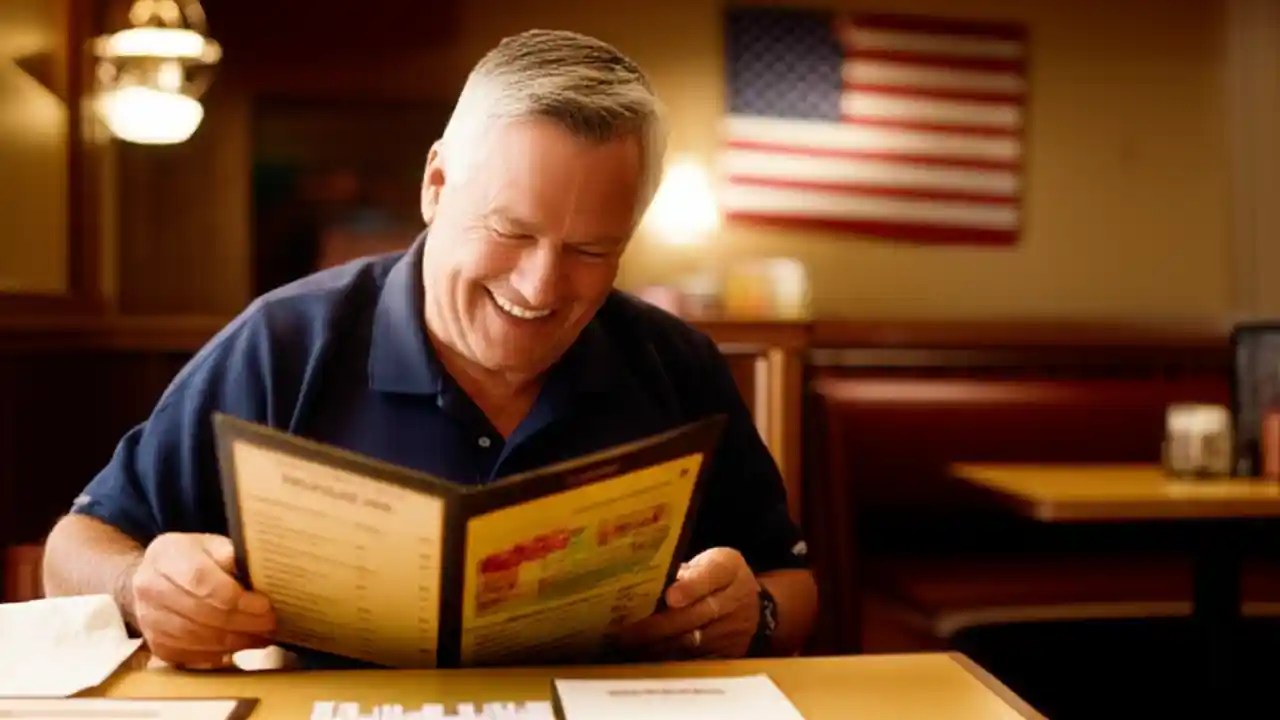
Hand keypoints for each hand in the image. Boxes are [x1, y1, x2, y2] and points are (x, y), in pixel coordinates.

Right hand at [129, 533, 275, 668]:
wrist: (157, 580)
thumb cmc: (195, 559)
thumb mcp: (214, 546)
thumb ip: (234, 557)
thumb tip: (263, 576)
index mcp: (165, 555)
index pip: (202, 580)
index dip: (237, 598)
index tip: (265, 605)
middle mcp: (149, 588)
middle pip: (202, 613)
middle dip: (243, 622)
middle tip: (270, 624)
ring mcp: (149, 619)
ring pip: (198, 638)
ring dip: (235, 641)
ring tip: (261, 636)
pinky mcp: (156, 645)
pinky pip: (192, 656)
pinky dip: (220, 654)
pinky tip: (240, 646)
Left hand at [617, 547, 759, 659]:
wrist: (751, 603)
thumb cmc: (717, 577)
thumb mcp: (706, 562)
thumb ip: (681, 571)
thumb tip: (645, 583)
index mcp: (728, 568)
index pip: (711, 575)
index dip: (690, 587)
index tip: (669, 597)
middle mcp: (736, 599)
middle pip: (696, 615)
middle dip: (658, 625)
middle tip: (627, 632)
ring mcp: (735, 630)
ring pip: (693, 641)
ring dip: (659, 645)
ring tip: (630, 646)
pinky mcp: (730, 653)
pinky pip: (697, 659)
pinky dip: (671, 658)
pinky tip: (647, 657)